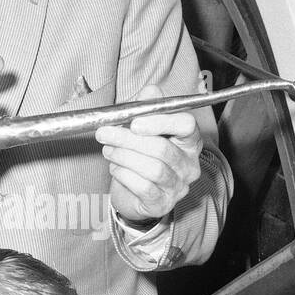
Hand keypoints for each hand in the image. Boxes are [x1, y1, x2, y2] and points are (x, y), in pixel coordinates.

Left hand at [95, 83, 201, 223]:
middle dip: (128, 140)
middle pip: (162, 149)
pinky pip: (143, 187)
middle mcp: (189, 165)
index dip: (160, 122)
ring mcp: (178, 187)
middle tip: (105, 133)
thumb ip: (149, 107)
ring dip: (123, 157)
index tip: (134, 122)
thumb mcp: (144, 127)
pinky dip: (124, 175)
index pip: (187, 125)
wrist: (135, 194)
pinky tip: (115, 168)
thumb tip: (151, 90)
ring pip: (152, 169)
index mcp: (189, 141)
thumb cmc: (142, 156)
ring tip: (107, 150)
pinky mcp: (162, 204)